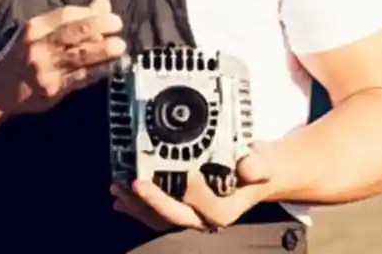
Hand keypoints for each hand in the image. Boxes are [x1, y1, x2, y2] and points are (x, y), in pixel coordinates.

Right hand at [0, 0, 126, 115]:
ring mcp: (45, 70)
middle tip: (117, 23)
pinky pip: (80, 78)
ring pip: (79, 57)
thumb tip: (103, 5)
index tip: (108, 12)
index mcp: (33, 28)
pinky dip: (98, 71)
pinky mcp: (52, 90)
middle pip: (72, 34)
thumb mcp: (39, 32)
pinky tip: (112, 66)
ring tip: (120, 46)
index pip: (65, 16)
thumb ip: (71, 20)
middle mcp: (38, 47)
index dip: (89, 13)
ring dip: (103, 51)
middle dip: (98, 27)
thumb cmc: (22, 55)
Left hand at [111, 145, 277, 231]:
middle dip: (152, 202)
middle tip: (135, 184)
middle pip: (174, 215)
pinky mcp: (178, 206)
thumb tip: (247, 167)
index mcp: (225, 210)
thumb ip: (258, 165)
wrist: (256, 173)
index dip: (187, 194)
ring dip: (137, 206)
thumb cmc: (257, 167)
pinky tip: (120, 199)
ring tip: (118, 191)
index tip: (176, 175)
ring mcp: (189, 213)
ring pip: (159, 217)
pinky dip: (136, 206)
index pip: (202, 207)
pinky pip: (154, 213)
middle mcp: (204, 217)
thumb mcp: (264, 163)